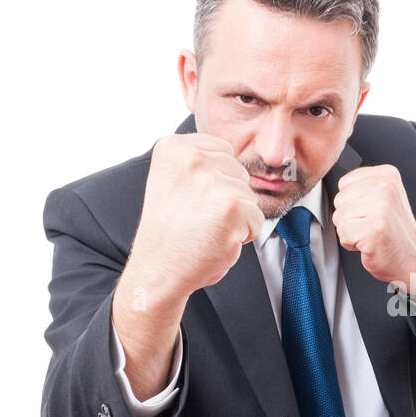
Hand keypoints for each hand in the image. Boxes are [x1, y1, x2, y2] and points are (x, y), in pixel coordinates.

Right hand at [126, 133, 265, 304]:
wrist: (159, 269)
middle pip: (240, 172)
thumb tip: (235, 153)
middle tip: (197, 217)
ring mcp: (211, 182)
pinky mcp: (231, 206)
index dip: (216, 180)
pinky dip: (243, 235)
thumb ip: (201, 161)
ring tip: (205, 228)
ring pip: (250, 196)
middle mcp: (191, 158)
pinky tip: (215, 240)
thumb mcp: (174, 180)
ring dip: (236, 218)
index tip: (189, 199)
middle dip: (228, 198)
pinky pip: (257, 219)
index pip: (223, 151)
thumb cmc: (170, 230)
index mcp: (173, 147)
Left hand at [332, 164, 415, 292]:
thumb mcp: (384, 196)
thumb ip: (362, 186)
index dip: (352, 202)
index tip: (371, 211)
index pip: (344, 183)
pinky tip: (369, 243)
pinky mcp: (374, 229)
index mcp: (387, 174)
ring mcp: (380, 208)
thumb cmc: (395, 232)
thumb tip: (335, 187)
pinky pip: (343, 233)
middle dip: (350, 217)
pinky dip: (351, 243)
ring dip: (350, 231)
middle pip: (339, 199)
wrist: (413, 259)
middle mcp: (385, 187)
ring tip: (370, 233)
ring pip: (339, 217)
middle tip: (371, 225)